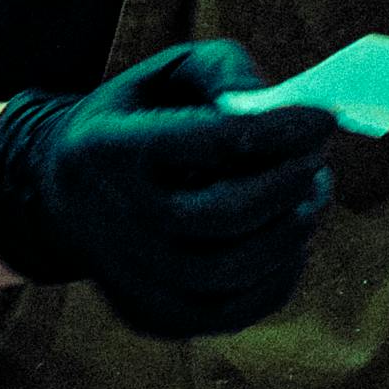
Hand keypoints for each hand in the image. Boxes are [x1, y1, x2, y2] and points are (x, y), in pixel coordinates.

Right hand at [0, 40, 340, 337]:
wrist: (65, 190)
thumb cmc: (141, 118)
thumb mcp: (171, 72)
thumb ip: (225, 71)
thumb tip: (274, 106)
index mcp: (109, 149)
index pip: (204, 142)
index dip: (274, 131)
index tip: (323, 119)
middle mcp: (110, 221)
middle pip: (218, 218)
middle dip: (286, 188)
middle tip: (316, 161)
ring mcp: (127, 279)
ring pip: (228, 275)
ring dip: (289, 234)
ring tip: (310, 196)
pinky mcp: (149, 316)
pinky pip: (230, 313)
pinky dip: (277, 279)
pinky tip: (290, 240)